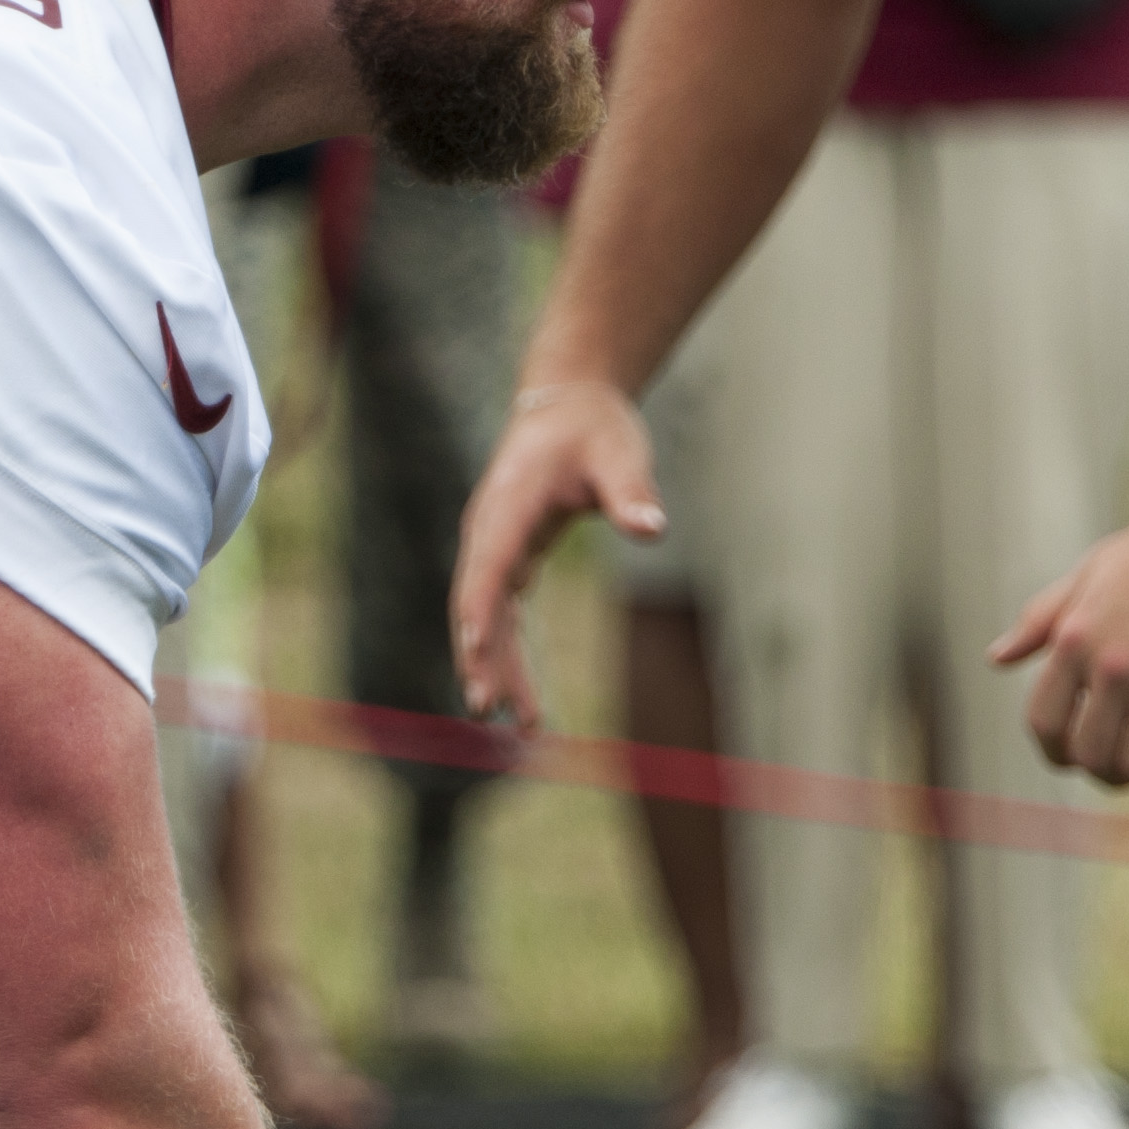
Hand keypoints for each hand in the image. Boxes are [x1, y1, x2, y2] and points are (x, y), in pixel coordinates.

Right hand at [450, 380, 665, 726]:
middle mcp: (489, 530)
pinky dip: (506, 654)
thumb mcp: (620, 453)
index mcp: (508, 503)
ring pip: (486, 618)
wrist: (567, 403)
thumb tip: (652, 530)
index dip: (480, 609)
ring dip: (497, 669)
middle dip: (483, 658)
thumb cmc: (594, 427)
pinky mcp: (507, 558)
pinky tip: (520, 695)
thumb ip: (632, 493)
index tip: (476, 652)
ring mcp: (493, 547)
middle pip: (477, 603)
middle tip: (493, 711)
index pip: (488, 563)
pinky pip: (500, 615)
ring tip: (520, 726)